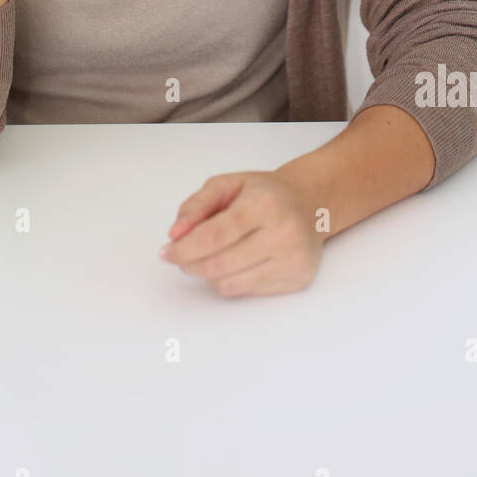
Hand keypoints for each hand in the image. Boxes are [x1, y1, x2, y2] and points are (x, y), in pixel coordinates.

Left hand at [158, 168, 327, 297]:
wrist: (309, 204)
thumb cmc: (264, 193)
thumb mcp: (227, 184)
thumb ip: (196, 205)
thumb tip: (175, 234)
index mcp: (264, 203)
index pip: (214, 235)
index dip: (184, 248)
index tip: (167, 252)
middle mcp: (283, 233)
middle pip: (220, 264)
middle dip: (191, 264)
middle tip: (181, 257)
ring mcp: (292, 260)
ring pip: (230, 284)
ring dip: (208, 275)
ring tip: (207, 258)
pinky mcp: (297, 279)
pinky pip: (247, 291)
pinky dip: (230, 281)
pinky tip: (232, 264)